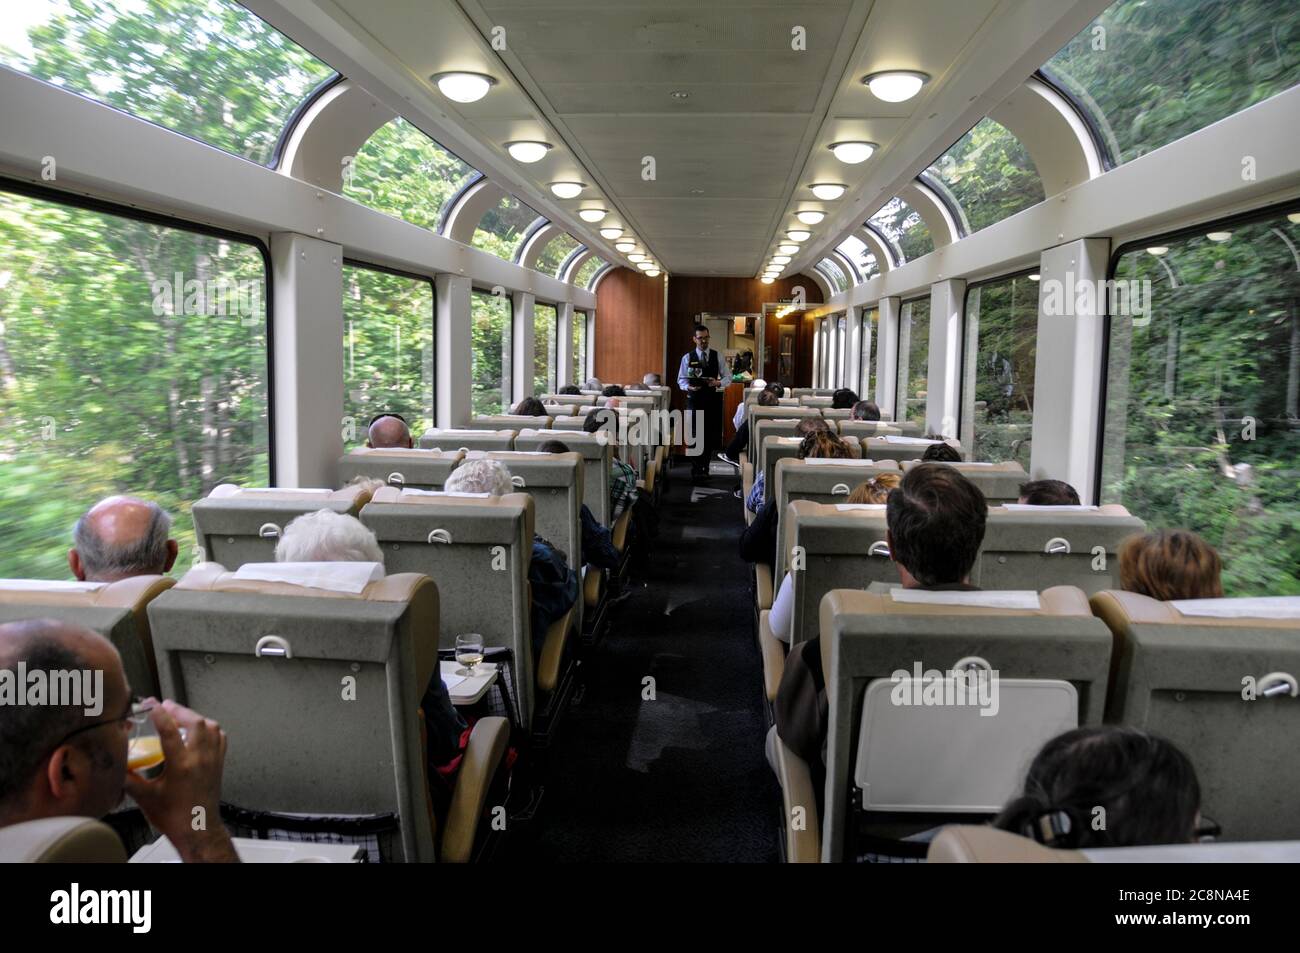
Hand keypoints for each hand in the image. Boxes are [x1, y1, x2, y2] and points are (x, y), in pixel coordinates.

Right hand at [124, 700, 238, 861]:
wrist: (197, 829)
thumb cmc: (173, 816)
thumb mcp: (144, 797)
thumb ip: (129, 778)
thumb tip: (116, 763)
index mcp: (181, 766)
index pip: (170, 731)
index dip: (160, 714)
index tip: (152, 704)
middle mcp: (200, 759)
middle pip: (196, 722)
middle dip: (180, 710)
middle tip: (165, 706)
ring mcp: (213, 760)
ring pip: (211, 727)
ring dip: (196, 717)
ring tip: (181, 716)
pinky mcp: (219, 764)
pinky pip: (220, 738)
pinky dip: (210, 729)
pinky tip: (200, 730)